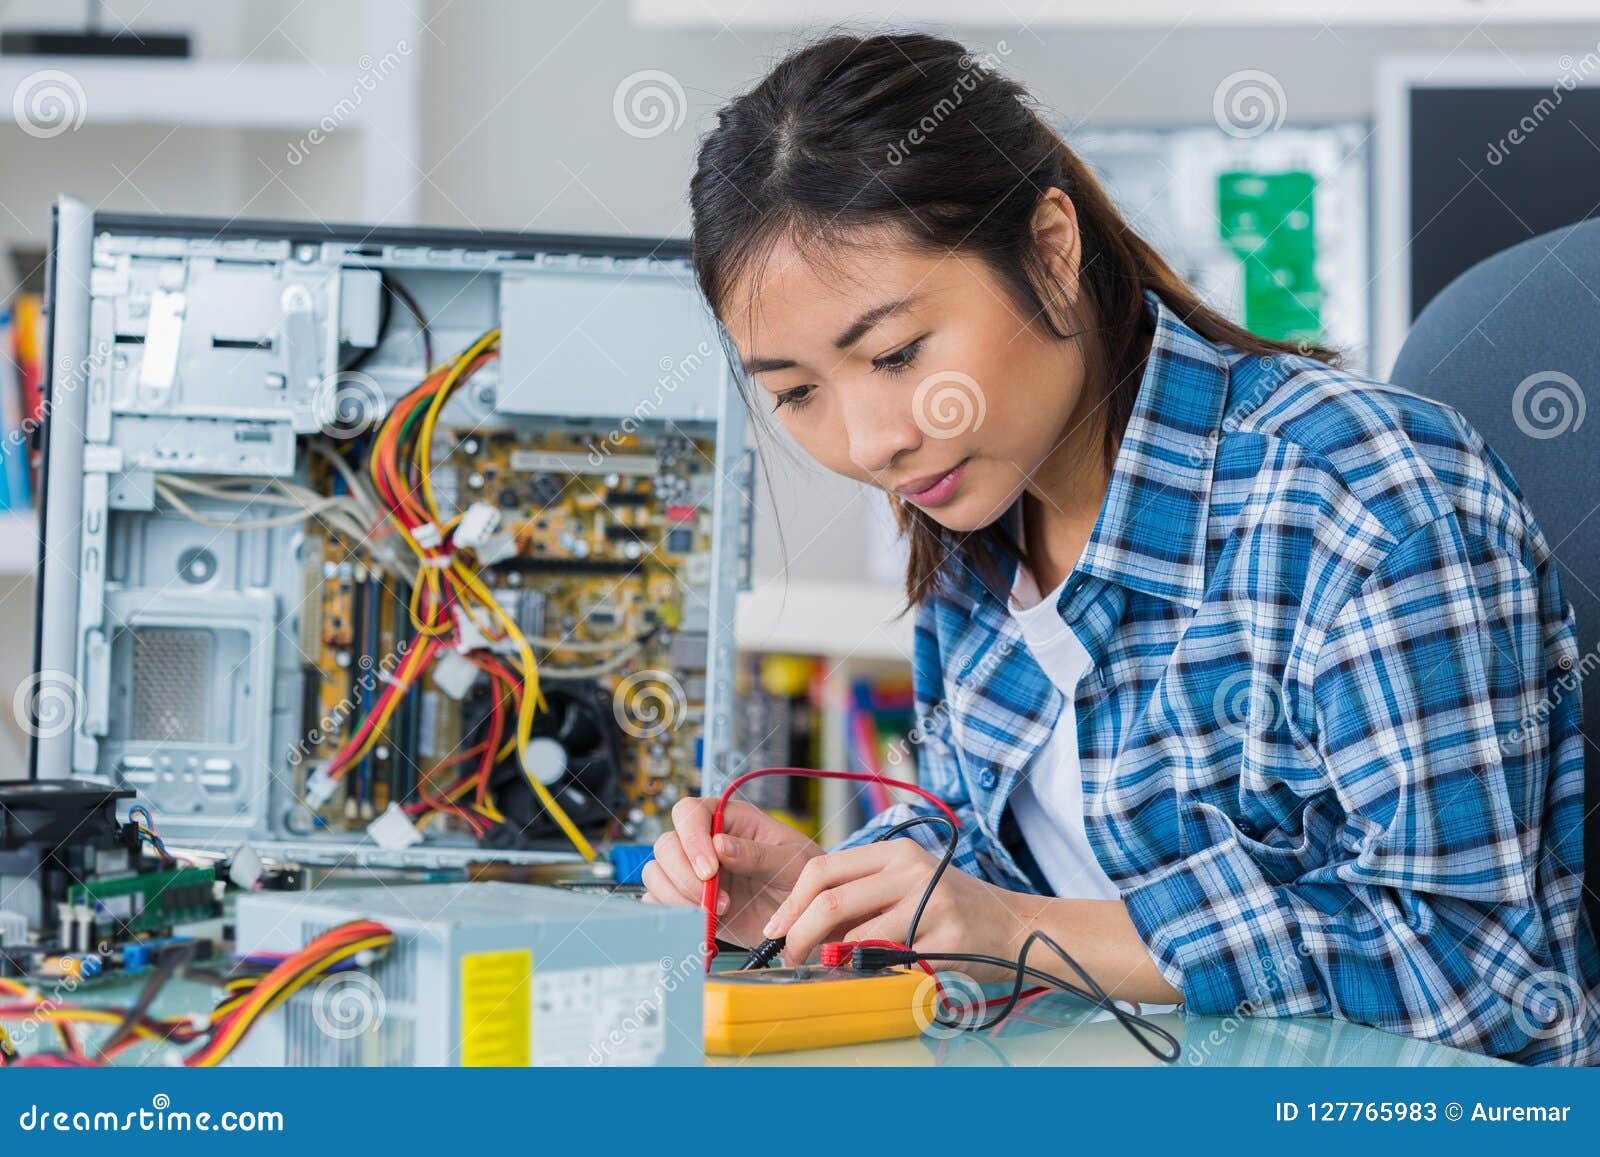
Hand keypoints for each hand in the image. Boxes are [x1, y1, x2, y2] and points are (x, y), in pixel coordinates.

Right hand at [641, 796, 822, 947]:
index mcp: (730, 819)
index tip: (709, 870)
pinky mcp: (688, 901)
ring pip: (657, 873)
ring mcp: (693, 872)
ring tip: (716, 913)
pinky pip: (659, 902)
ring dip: (678, 896)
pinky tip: (701, 922)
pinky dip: (672, 914)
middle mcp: (705, 842)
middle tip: (712, 899)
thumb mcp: (791, 861)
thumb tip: (719, 844)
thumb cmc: (803, 878)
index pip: (690, 812)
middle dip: (683, 875)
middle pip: (666, 845)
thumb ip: (757, 853)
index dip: (692, 838)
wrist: (805, 918)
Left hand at [760, 838, 1035, 975]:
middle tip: (790, 960)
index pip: (823, 869)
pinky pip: (891, 964)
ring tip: (830, 972)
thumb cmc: (952, 909)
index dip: (790, 903)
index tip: (776, 931)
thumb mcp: (907, 886)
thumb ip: (862, 897)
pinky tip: (869, 980)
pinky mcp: (945, 939)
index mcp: (895, 852)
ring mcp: (930, 904)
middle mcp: (911, 871)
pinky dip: (869, 976)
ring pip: (856, 939)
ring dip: (832, 962)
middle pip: (831, 903)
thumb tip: (800, 926)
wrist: (1016, 927)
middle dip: (799, 937)